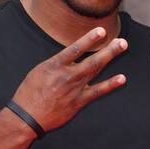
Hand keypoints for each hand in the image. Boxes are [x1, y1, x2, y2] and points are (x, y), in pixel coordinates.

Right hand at [11, 26, 127, 133]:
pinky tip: (121, 78)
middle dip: (108, 49)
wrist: (27, 117)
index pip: (75, 49)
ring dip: (110, 57)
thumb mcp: (38, 71)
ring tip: (122, 47)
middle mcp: (67, 75)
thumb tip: (69, 57)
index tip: (101, 31)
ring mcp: (75, 89)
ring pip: (96, 71)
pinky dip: (110, 85)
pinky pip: (97, 92)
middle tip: (122, 41)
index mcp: (55, 65)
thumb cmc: (29, 94)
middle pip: (92, 60)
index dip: (89, 39)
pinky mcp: (78, 102)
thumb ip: (56, 63)